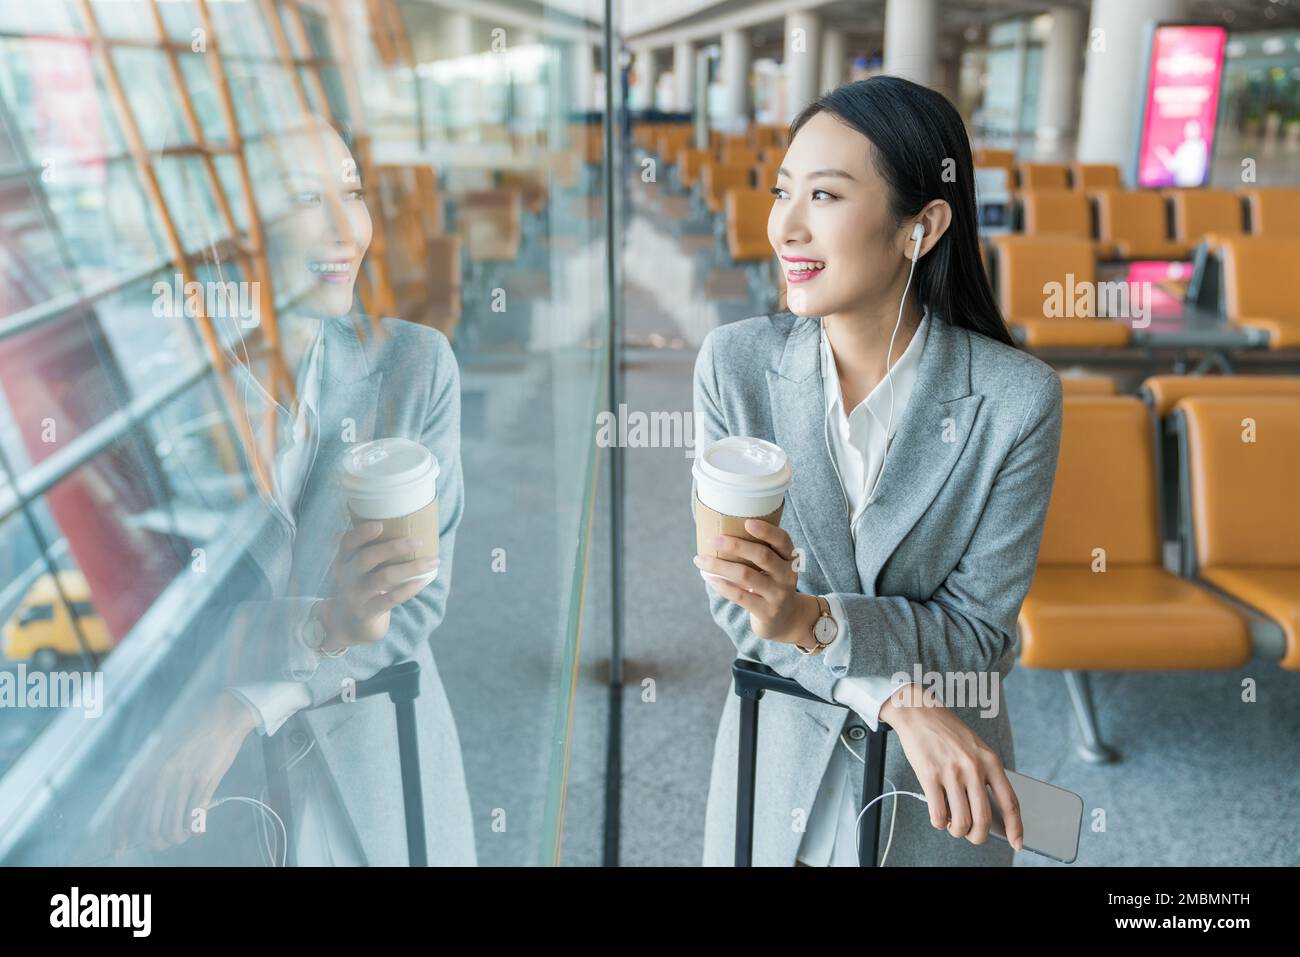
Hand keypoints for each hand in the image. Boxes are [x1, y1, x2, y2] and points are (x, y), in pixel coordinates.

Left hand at [113, 691, 258, 853]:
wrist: (222, 719)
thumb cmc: (195, 738)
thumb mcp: (166, 755)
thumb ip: (156, 779)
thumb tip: (148, 809)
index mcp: (149, 770)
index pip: (126, 808)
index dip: (120, 833)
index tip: (118, 850)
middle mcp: (161, 777)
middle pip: (149, 825)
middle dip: (156, 842)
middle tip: (163, 844)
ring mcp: (182, 780)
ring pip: (172, 825)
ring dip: (178, 836)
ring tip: (183, 835)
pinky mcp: (204, 781)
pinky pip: (195, 815)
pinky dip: (196, 828)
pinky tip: (198, 829)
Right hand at [318, 521, 438, 650]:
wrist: (345, 626)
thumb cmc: (360, 589)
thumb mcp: (357, 571)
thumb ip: (373, 554)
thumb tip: (410, 530)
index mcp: (343, 562)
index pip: (347, 544)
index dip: (361, 533)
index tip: (379, 524)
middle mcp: (346, 578)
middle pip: (366, 558)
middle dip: (393, 548)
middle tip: (417, 541)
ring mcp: (355, 597)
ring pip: (383, 578)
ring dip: (411, 568)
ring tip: (432, 561)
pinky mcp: (366, 614)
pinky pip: (389, 600)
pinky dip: (408, 589)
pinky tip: (423, 581)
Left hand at [693, 519, 818, 645]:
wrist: (785, 619)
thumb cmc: (770, 584)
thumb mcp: (774, 567)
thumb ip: (758, 551)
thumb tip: (720, 531)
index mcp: (790, 559)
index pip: (782, 540)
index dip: (766, 530)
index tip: (747, 522)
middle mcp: (787, 575)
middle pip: (762, 555)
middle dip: (734, 545)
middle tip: (712, 540)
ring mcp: (778, 595)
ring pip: (746, 575)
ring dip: (719, 566)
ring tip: (700, 560)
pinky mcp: (766, 612)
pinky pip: (740, 596)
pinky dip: (722, 585)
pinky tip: (709, 578)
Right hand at [881, 684, 1023, 850]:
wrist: (918, 711)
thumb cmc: (947, 731)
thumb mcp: (975, 748)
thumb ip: (984, 775)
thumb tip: (987, 812)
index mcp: (990, 761)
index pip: (1010, 802)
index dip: (1016, 827)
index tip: (1017, 843)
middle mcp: (973, 768)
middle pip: (984, 819)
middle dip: (978, 836)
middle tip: (971, 835)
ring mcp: (951, 772)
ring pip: (961, 821)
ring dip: (957, 831)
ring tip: (952, 824)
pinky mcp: (929, 775)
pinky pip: (938, 814)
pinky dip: (939, 822)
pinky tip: (938, 816)